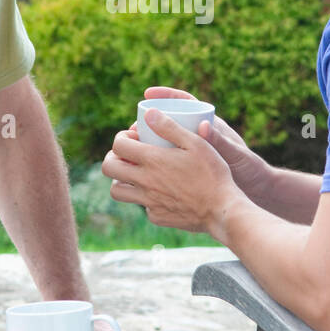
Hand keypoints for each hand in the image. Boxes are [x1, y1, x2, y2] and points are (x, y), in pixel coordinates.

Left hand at [102, 104, 241, 239]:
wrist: (221, 210)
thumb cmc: (212, 173)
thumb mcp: (195, 144)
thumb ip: (169, 127)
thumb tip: (149, 113)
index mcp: (152, 160)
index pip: (118, 145)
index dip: (122, 137)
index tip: (134, 137)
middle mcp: (145, 181)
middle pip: (108, 168)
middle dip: (113, 156)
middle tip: (127, 154)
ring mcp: (148, 201)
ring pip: (117, 191)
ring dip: (121, 179)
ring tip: (136, 173)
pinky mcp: (156, 216)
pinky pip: (140, 206)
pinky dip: (144, 197)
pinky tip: (160, 191)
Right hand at [138, 87, 270, 201]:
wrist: (253, 191)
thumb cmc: (248, 169)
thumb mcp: (234, 155)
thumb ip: (220, 141)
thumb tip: (201, 125)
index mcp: (208, 124)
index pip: (184, 102)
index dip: (165, 95)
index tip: (147, 94)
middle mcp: (196, 136)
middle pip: (166, 124)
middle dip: (146, 126)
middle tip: (130, 131)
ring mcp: (189, 153)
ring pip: (161, 145)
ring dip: (144, 147)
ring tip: (128, 153)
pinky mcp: (185, 169)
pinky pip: (163, 163)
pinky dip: (150, 165)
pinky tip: (136, 172)